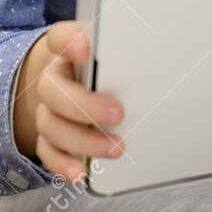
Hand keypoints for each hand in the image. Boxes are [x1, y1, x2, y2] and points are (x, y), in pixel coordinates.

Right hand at [12, 21, 125, 183]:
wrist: (72, 81)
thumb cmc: (101, 67)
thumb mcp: (110, 53)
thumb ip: (126, 51)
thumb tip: (163, 56)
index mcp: (66, 51)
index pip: (60, 38)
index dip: (70, 43)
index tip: (87, 49)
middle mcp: (52, 79)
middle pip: (52, 89)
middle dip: (84, 105)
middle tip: (118, 113)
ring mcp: (47, 110)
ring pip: (50, 125)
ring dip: (83, 140)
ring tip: (115, 148)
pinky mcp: (48, 138)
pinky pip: (48, 153)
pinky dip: (64, 165)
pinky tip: (82, 173)